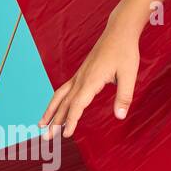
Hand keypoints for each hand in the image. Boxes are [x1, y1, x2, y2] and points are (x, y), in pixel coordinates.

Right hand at [39, 7, 143, 136]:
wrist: (119, 32)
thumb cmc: (125, 52)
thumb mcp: (129, 75)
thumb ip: (124, 96)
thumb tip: (120, 117)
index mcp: (91, 80)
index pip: (77, 104)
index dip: (71, 120)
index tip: (66, 134)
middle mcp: (81, 78)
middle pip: (64, 103)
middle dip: (55, 121)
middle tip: (46, 138)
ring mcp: (79, 75)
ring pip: (60, 96)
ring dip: (50, 111)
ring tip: (41, 124)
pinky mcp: (81, 72)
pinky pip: (65, 89)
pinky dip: (57, 100)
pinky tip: (56, 106)